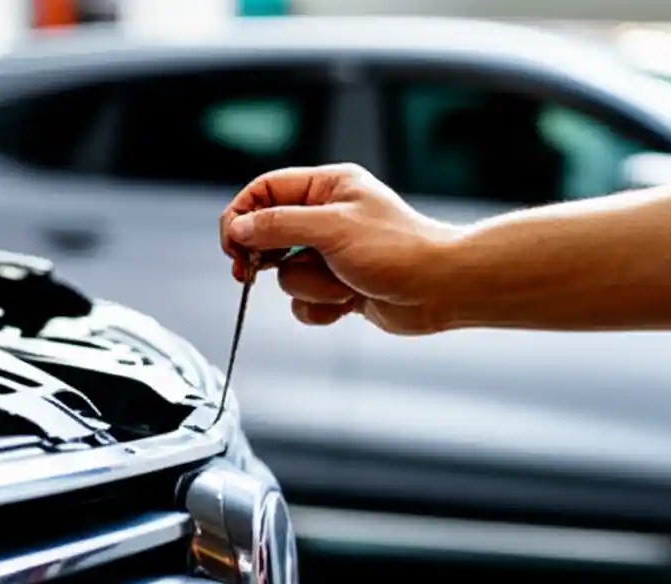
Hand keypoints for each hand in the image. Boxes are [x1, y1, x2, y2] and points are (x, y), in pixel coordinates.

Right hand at [219, 163, 454, 334]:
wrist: (440, 289)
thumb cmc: (398, 250)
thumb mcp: (332, 228)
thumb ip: (280, 226)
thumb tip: (241, 228)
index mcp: (327, 188)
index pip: (265, 191)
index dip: (241, 215)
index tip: (231, 243)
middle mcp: (327, 218)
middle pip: (268, 234)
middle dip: (263, 257)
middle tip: (247, 270)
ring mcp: (332, 255)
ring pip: (287, 275)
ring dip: (310, 286)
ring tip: (342, 284)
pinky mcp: (339, 286)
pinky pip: (305, 301)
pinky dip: (320, 307)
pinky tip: (347, 304)